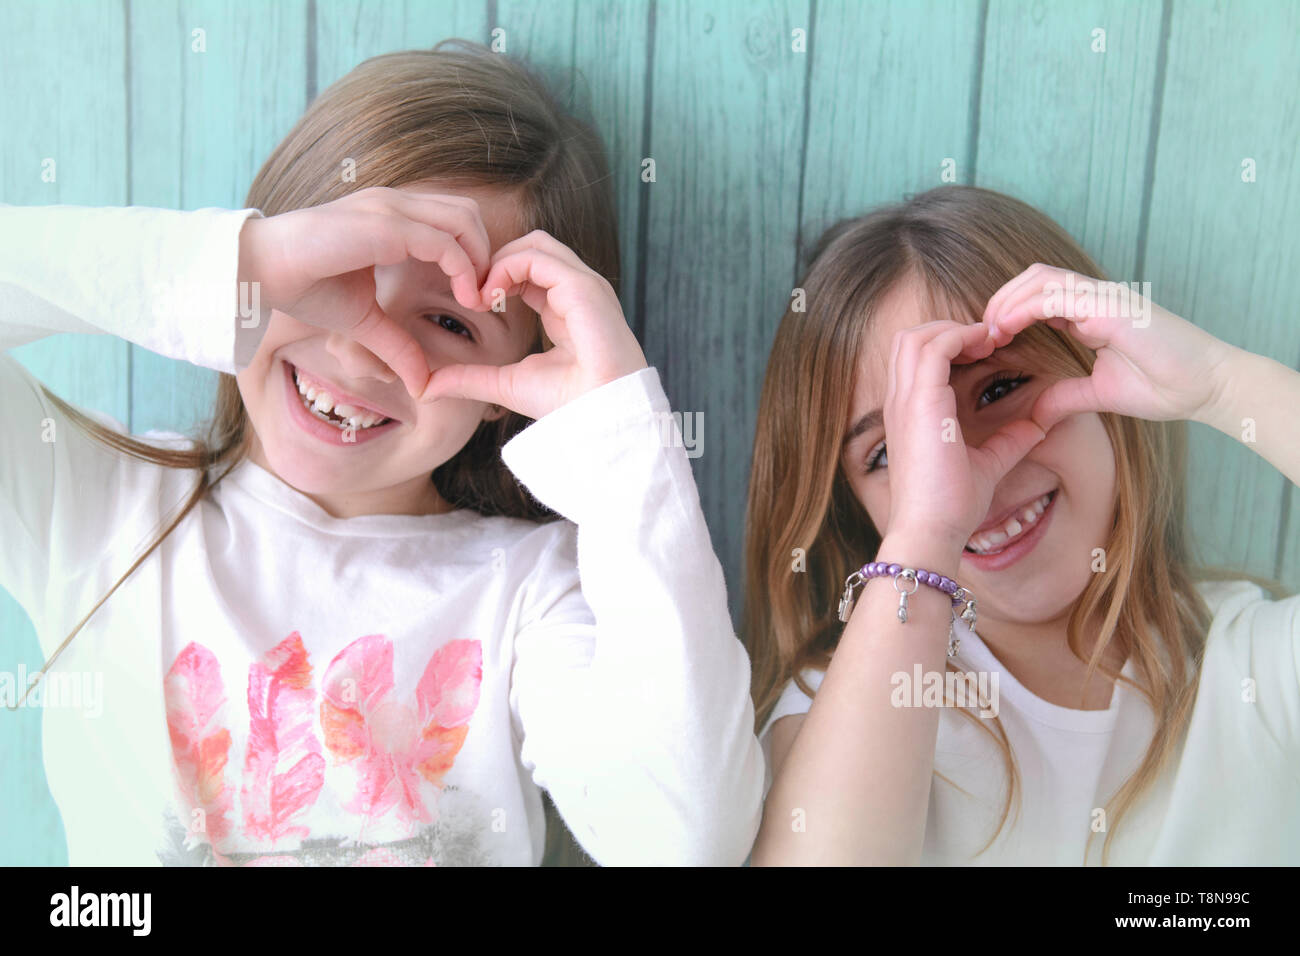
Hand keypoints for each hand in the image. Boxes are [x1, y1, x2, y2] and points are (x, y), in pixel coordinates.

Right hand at [237, 187, 491, 397]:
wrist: (261, 271)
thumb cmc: (304, 287)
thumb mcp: (365, 322)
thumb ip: (398, 346)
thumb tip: (423, 385)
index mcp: (393, 217)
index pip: (454, 221)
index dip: (474, 256)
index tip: (476, 298)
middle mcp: (396, 205)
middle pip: (468, 213)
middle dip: (487, 252)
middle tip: (484, 297)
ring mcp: (391, 209)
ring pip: (464, 220)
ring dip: (480, 259)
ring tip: (475, 299)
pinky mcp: (386, 224)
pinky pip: (443, 241)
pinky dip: (463, 269)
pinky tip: (463, 298)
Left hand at [417, 230, 647, 419]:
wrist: (602, 416)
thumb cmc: (567, 404)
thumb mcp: (506, 384)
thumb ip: (470, 378)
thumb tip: (427, 387)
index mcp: (566, 306)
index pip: (529, 268)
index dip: (496, 276)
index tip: (473, 303)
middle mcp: (578, 289)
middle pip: (532, 246)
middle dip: (495, 261)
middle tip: (472, 293)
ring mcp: (584, 285)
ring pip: (535, 244)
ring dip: (498, 262)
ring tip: (480, 295)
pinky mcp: (583, 287)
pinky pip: (538, 257)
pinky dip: (507, 268)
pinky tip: (491, 296)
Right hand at [883, 320, 1046, 550]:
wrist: (931, 529)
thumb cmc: (950, 504)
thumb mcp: (987, 464)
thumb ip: (1008, 440)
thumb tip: (1039, 426)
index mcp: (907, 413)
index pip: (915, 358)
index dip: (949, 345)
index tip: (985, 351)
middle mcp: (900, 401)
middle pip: (910, 338)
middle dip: (948, 329)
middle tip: (987, 340)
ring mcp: (905, 400)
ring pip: (916, 335)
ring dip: (954, 329)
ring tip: (987, 339)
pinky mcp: (920, 402)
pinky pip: (935, 348)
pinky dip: (961, 337)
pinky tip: (987, 346)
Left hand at [983, 263, 1237, 430]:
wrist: (1207, 388)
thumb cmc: (1164, 387)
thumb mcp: (1099, 394)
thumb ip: (1065, 397)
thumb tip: (1034, 413)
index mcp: (1090, 313)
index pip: (1036, 297)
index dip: (1006, 314)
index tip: (986, 344)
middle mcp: (1095, 297)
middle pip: (1031, 279)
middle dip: (999, 301)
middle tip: (978, 335)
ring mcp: (1104, 296)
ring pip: (1039, 278)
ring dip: (1006, 300)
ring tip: (988, 331)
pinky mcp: (1111, 304)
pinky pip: (1056, 294)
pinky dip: (1024, 306)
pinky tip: (1006, 328)